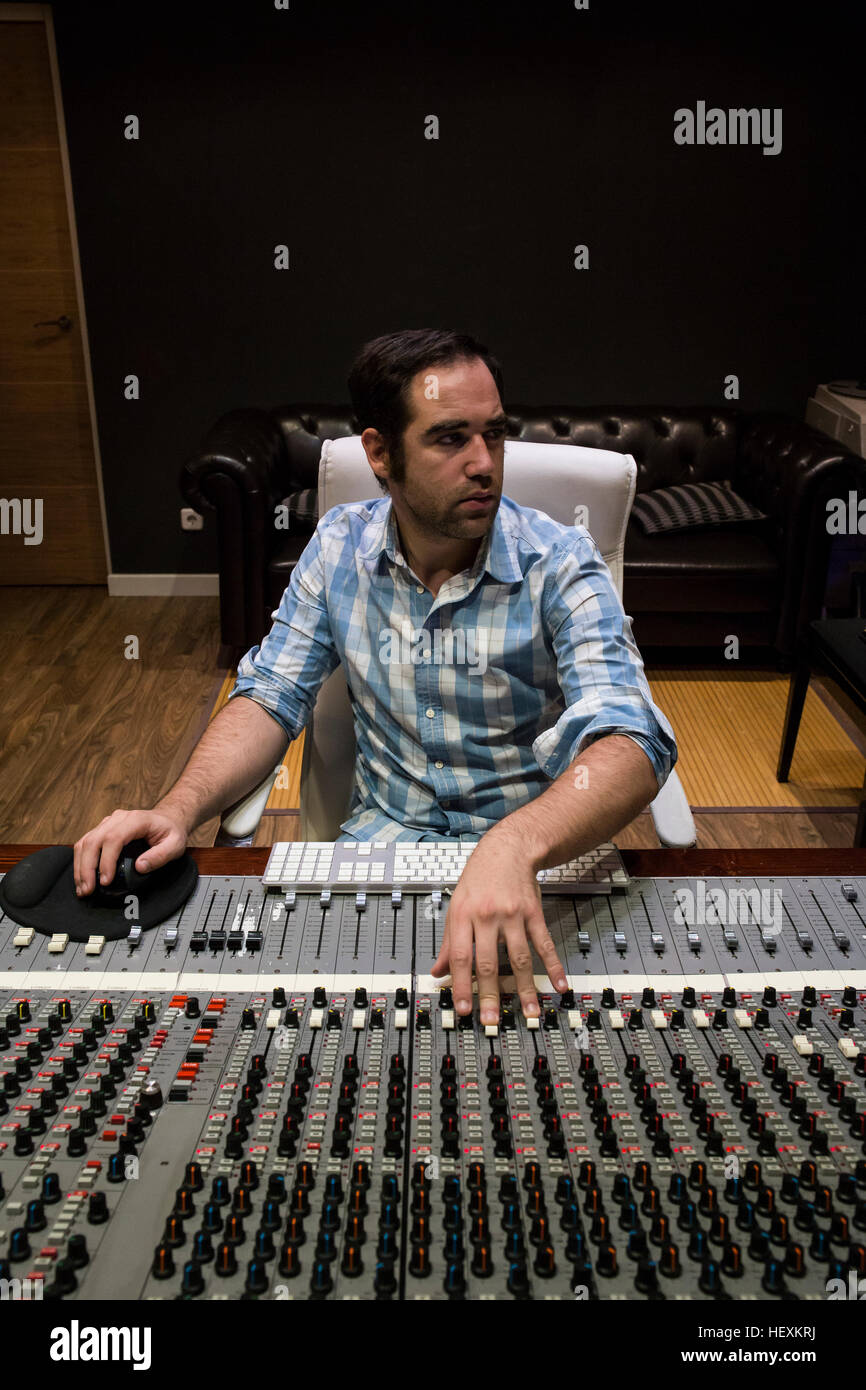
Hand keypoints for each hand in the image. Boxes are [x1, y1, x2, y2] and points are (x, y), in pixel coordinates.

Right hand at [72, 807, 189, 895]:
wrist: (167, 819)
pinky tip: (82, 878)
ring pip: (85, 842)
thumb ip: (160, 856)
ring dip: (80, 866)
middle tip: (88, 889)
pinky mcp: (102, 829)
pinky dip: (81, 861)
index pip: (114, 838)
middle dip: (87, 867)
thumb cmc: (171, 831)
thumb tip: (140, 866)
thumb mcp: (175, 844)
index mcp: (136, 820)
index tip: (106, 881)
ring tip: (83, 888)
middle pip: (94, 840)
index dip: (106, 861)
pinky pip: (86, 843)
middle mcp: (118, 819)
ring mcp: (108, 823)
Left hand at [429, 831, 567, 1024]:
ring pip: (519, 958)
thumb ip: (448, 942)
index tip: (463, 1009)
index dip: (461, 985)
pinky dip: (553, 966)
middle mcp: (487, 916)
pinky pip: (544, 944)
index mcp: (463, 916)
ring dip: (524, 988)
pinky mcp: (534, 914)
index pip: (460, 957)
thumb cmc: (479, 879)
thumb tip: (436, 971)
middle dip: (490, 994)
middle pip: (489, 962)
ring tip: (529, 1011)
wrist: (508, 850)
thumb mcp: (456, 906)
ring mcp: (513, 915)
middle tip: (491, 1019)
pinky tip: (559, 984)